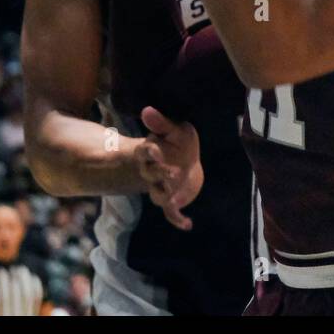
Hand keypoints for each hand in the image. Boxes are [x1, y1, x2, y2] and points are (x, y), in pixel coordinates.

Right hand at [133, 106, 202, 230]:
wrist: (183, 160)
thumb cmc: (177, 142)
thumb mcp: (172, 129)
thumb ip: (160, 123)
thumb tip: (146, 109)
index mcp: (150, 152)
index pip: (146, 151)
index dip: (150, 151)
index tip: (155, 148)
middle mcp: (151, 171)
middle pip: (150, 174)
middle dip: (160, 173)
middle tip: (174, 172)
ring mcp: (159, 186)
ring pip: (158, 193)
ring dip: (165, 196)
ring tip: (175, 200)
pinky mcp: (170, 198)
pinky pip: (170, 211)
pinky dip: (177, 218)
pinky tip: (187, 224)